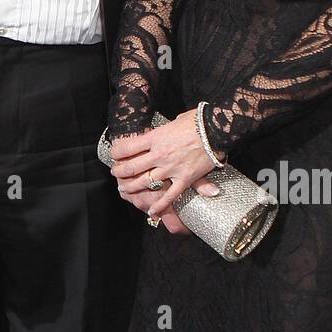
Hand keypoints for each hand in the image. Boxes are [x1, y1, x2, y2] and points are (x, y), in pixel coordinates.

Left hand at [108, 111, 220, 234]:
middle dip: (120, 171)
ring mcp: (171, 168)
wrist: (217, 128)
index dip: (117, 152)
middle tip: (116, 173)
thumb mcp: (176, 120)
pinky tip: (151, 211)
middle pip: (132, 167)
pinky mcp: (185, 178)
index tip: (114, 154)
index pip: (127, 147)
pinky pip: (170, 195)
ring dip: (132, 187)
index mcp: (155, 137)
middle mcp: (159, 154)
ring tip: (124, 189)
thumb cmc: (197, 120)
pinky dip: (160, 205)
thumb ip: (167, 129)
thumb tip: (167, 130)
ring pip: (145, 182)